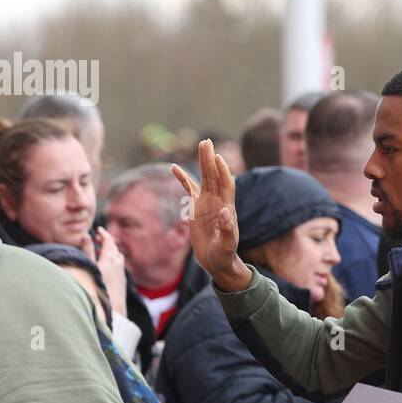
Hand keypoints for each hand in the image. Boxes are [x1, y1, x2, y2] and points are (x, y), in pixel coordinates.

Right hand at [92, 227, 127, 316]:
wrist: (111, 308)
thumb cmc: (96, 287)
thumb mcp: (88, 267)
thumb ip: (87, 250)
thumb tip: (85, 235)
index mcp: (110, 259)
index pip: (109, 241)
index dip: (104, 234)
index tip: (99, 229)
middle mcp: (118, 264)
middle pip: (115, 248)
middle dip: (107, 242)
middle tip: (98, 240)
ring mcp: (122, 273)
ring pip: (118, 258)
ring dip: (111, 253)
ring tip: (101, 253)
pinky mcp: (123, 281)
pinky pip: (119, 267)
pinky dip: (114, 262)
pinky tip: (106, 268)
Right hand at [172, 140, 250, 291]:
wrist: (217, 261)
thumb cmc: (224, 254)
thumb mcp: (227, 244)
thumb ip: (227, 229)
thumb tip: (226, 212)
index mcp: (227, 207)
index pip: (226, 184)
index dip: (222, 171)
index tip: (218, 157)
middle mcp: (218, 201)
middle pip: (214, 175)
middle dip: (210, 159)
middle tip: (206, 142)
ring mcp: (207, 202)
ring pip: (204, 178)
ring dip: (202, 162)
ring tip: (200, 144)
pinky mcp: (196, 207)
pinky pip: (189, 188)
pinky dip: (183, 178)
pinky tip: (174, 167)